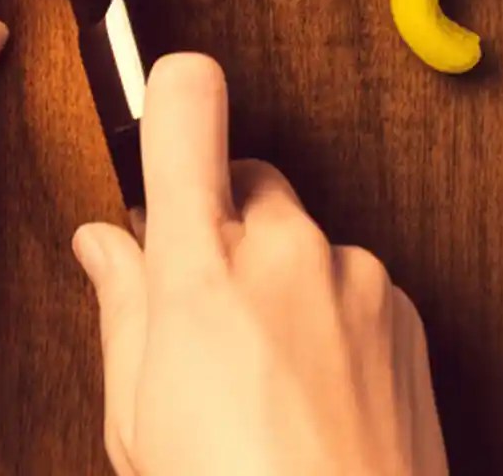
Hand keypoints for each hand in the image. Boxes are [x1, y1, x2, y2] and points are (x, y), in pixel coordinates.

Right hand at [73, 54, 446, 475]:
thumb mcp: (135, 414)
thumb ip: (120, 306)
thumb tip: (103, 245)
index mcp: (200, 268)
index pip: (188, 111)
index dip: (170, 88)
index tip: (161, 94)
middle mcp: (286, 251)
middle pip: (243, 173)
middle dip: (214, 217)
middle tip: (195, 294)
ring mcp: (353, 275)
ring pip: (297, 234)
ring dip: (273, 271)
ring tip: (259, 365)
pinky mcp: (400, 306)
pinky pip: (347, 275)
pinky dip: (323, 306)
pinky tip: (307, 380)